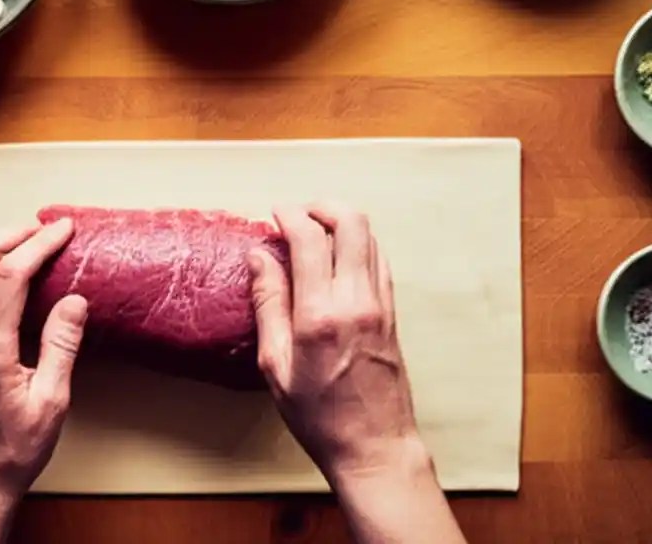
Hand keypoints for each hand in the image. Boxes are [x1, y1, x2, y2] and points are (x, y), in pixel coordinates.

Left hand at [0, 218, 87, 504]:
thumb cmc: (14, 448)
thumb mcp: (52, 401)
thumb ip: (61, 345)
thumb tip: (75, 300)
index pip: (11, 273)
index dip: (40, 243)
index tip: (64, 229)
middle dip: (12, 232)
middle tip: (45, 230)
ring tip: (23, 244)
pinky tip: (1, 273)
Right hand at [248, 202, 419, 486]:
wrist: (374, 446)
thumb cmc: (319, 416)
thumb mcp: (276, 365)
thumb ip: (268, 303)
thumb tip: (259, 257)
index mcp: (320, 314)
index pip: (310, 239)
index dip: (290, 215)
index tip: (274, 213)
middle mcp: (356, 301)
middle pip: (351, 222)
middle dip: (322, 206)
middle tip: (299, 213)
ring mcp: (380, 305)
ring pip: (370, 237)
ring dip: (342, 223)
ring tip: (315, 232)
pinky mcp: (392, 313)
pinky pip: (379, 261)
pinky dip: (358, 246)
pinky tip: (337, 258)